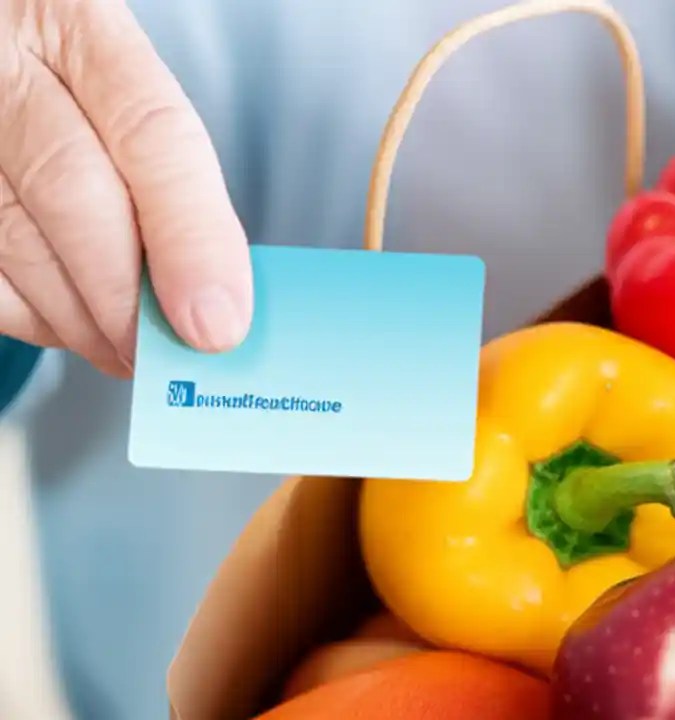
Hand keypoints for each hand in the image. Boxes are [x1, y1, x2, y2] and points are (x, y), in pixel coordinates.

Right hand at [0, 0, 251, 377]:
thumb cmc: (49, 65)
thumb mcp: (110, 77)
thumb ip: (159, 165)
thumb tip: (217, 285)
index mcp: (75, 22)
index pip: (152, 134)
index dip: (192, 237)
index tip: (217, 322)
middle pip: (74, 193)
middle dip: (128, 298)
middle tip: (166, 355)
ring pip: (11, 239)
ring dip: (79, 319)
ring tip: (126, 350)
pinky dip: (26, 313)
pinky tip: (62, 323)